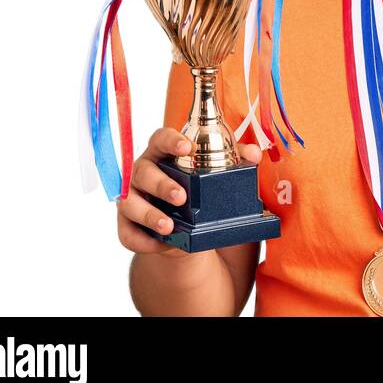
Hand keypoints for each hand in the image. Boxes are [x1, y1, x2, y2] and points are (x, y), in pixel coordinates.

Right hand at [116, 128, 261, 256]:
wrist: (184, 226)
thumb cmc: (197, 188)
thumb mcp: (215, 172)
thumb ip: (235, 158)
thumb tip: (254, 154)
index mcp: (162, 153)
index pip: (160, 139)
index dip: (171, 141)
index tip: (186, 148)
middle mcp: (143, 173)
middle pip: (142, 172)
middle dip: (161, 184)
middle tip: (182, 197)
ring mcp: (132, 198)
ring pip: (129, 203)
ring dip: (149, 214)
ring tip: (169, 226)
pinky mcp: (128, 225)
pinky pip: (127, 234)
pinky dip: (142, 240)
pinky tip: (159, 244)